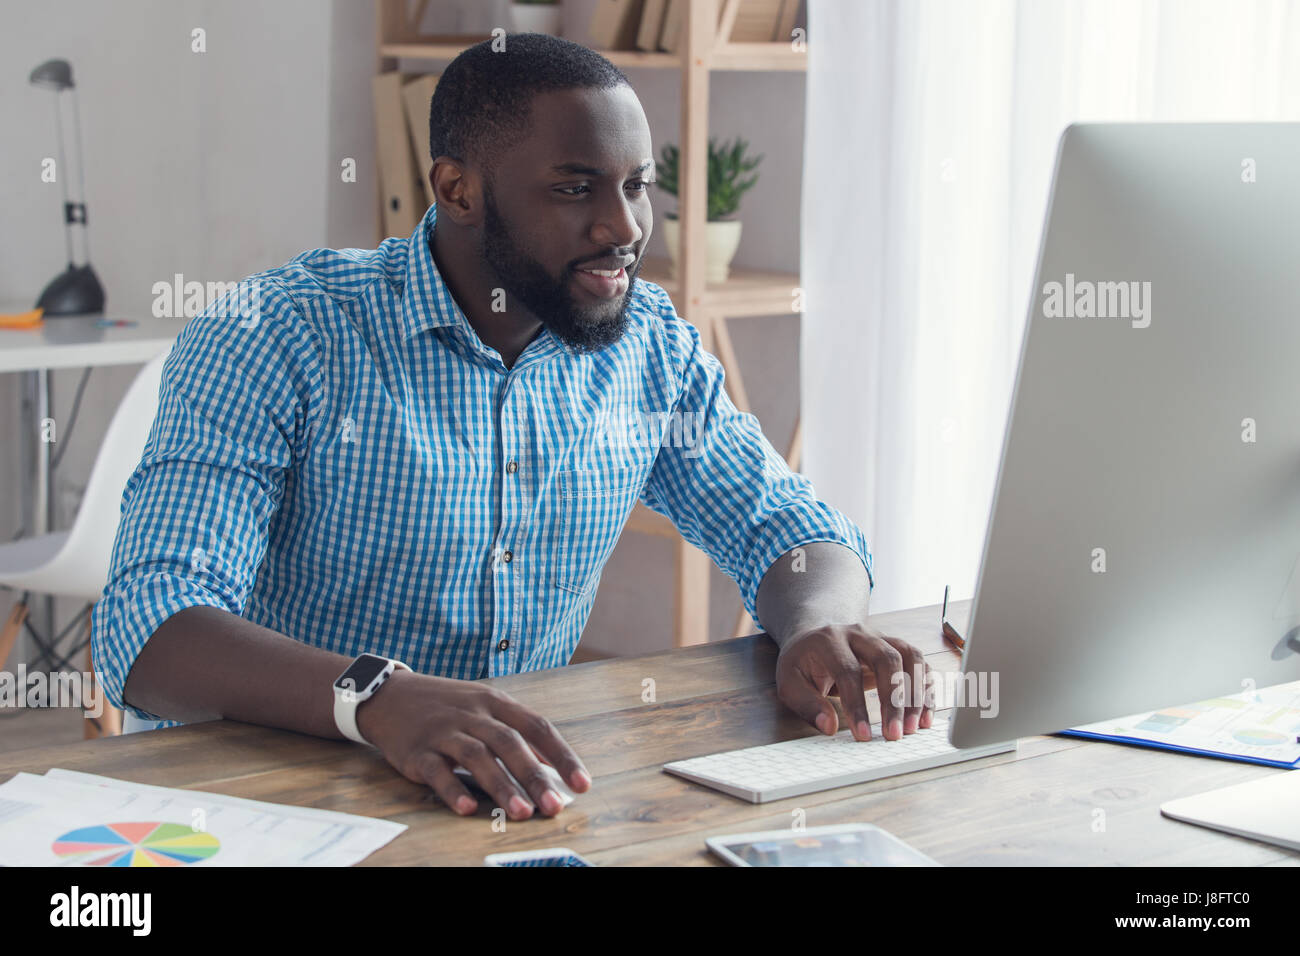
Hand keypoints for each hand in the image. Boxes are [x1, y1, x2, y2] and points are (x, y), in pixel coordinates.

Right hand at [356, 670, 590, 818]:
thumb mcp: (485, 707)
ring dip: (501, 785)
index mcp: (496, 702)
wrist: (389, 695)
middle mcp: (473, 714)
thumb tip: (553, 767)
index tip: (582, 784)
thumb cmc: (447, 706)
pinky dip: (452, 789)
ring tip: (520, 813)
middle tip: (554, 807)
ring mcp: (444, 731)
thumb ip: (517, 734)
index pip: (537, 726)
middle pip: (509, 743)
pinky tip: (466, 808)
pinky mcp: (416, 751)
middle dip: (534, 777)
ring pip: (477, 756)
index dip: (562, 756)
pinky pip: (436, 771)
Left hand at [774, 624, 932, 740]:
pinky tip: (925, 716)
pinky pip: (919, 663)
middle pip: (887, 659)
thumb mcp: (789, 682)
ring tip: (914, 728)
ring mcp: (881, 636)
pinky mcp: (896, 646)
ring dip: (917, 694)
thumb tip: (829, 727)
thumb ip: (806, 704)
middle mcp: (859, 633)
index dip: (857, 705)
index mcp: (829, 640)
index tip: (864, 736)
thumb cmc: (802, 663)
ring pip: (910, 657)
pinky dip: (927, 689)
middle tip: (896, 735)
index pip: (848, 671)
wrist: (815, 637)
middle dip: (895, 700)